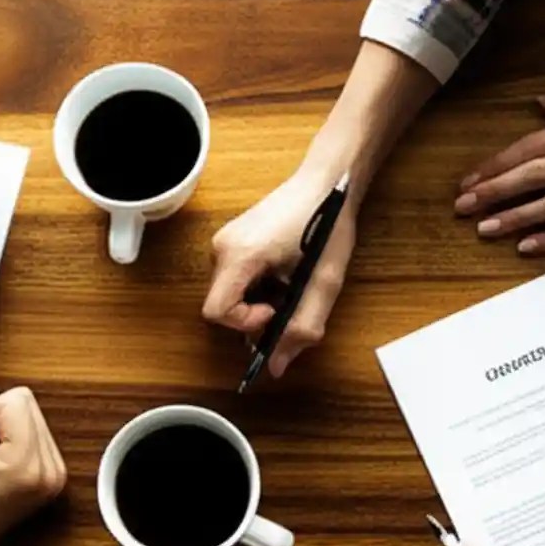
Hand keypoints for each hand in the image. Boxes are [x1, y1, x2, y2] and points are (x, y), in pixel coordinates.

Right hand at [202, 168, 356, 378]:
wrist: (327, 179)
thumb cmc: (327, 221)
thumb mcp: (323, 283)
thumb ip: (302, 328)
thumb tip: (277, 365)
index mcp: (239, 255)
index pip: (217, 312)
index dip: (246, 324)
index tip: (275, 311)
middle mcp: (223, 247)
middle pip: (222, 305)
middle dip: (255, 314)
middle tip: (290, 298)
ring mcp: (225, 241)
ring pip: (229, 293)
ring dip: (258, 299)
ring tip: (290, 280)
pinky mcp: (233, 240)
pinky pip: (235, 278)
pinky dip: (258, 286)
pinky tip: (283, 270)